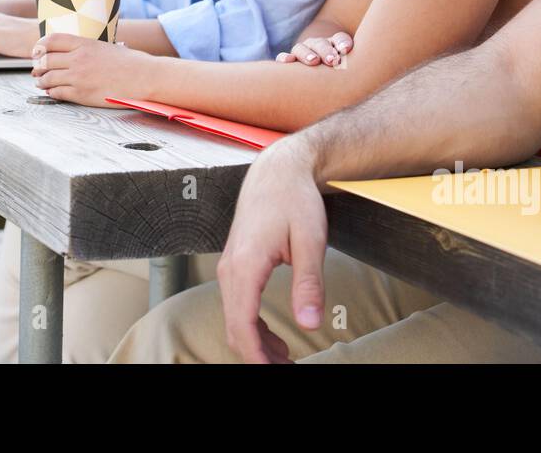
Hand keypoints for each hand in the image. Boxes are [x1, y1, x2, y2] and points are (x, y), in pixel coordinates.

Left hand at [30, 34, 154, 106]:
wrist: (145, 78)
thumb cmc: (132, 62)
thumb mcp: (108, 47)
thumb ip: (89, 48)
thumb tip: (78, 51)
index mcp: (85, 44)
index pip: (52, 41)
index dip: (40, 46)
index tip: (37, 51)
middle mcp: (78, 59)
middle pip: (45, 60)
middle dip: (38, 65)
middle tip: (36, 69)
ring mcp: (78, 78)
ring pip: (48, 78)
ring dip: (41, 81)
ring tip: (41, 82)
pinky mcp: (81, 94)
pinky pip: (57, 93)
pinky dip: (51, 93)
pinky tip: (52, 92)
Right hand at [217, 138, 327, 363]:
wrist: (278, 169)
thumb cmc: (295, 199)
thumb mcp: (310, 241)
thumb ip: (308, 284)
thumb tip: (310, 324)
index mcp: (245, 266)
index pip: (243, 325)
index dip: (258, 357)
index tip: (277, 371)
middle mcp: (230, 269)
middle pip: (234, 327)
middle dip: (257, 355)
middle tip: (287, 368)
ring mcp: (229, 266)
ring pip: (234, 318)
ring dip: (255, 343)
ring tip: (283, 359)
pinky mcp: (235, 264)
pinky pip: (236, 304)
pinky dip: (251, 326)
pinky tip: (273, 336)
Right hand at [276, 31, 352, 66]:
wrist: (320, 64)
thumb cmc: (340, 69)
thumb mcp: (348, 65)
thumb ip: (353, 64)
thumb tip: (364, 74)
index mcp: (335, 43)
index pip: (340, 39)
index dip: (343, 43)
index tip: (346, 50)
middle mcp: (318, 45)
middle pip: (321, 44)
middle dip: (326, 51)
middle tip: (333, 60)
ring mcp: (303, 51)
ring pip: (301, 49)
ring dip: (307, 54)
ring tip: (314, 61)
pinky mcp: (290, 59)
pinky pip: (284, 58)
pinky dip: (284, 58)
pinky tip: (288, 61)